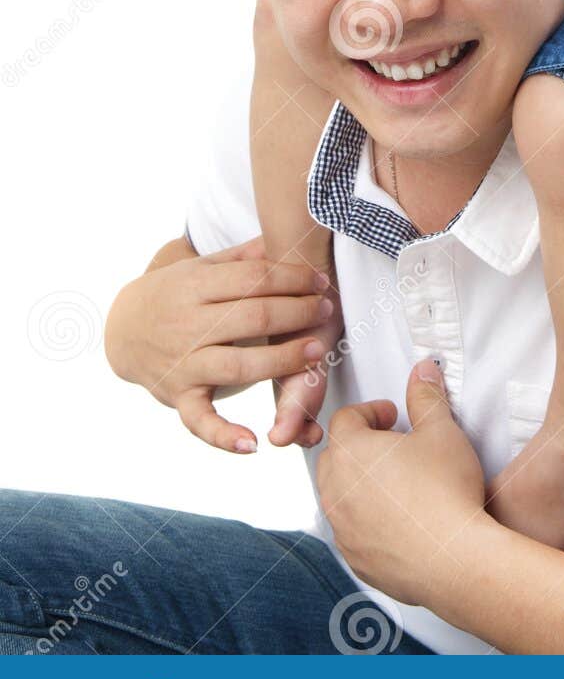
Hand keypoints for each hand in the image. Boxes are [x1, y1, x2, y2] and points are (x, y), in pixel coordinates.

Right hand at [105, 236, 335, 453]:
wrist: (122, 330)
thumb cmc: (175, 293)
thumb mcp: (202, 268)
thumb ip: (243, 256)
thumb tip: (286, 234)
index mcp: (195, 286)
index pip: (253, 279)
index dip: (291, 279)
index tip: (320, 281)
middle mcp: (188, 325)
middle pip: (253, 318)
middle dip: (296, 313)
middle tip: (326, 310)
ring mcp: (183, 364)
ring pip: (239, 366)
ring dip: (282, 361)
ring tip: (316, 353)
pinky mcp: (178, 397)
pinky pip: (200, 420)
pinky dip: (224, 436)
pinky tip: (253, 444)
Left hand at [317, 359, 487, 606]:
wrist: (454, 559)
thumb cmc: (446, 494)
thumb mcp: (442, 431)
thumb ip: (427, 396)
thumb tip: (422, 372)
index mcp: (350, 451)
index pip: (346, 418)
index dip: (371, 411)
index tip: (393, 417)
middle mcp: (336, 490)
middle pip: (335, 455)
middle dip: (361, 445)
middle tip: (393, 446)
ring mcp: (342, 529)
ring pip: (338, 495)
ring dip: (360, 483)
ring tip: (397, 483)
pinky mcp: (355, 559)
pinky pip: (350, 530)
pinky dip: (366, 520)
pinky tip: (399, 520)